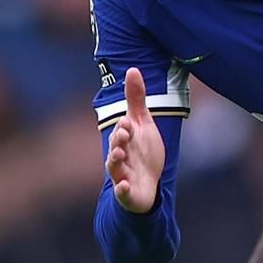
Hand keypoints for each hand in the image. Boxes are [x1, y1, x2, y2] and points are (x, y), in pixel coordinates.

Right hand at [104, 66, 165, 213]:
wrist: (148, 183)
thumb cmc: (143, 152)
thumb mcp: (142, 123)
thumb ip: (135, 98)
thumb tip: (132, 68)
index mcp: (124, 140)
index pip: (122, 131)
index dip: (124, 127)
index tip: (128, 121)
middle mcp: (120, 157)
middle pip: (116, 148)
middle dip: (118, 141)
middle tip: (124, 134)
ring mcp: (123, 175)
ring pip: (115, 168)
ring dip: (116, 161)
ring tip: (120, 154)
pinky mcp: (128, 193)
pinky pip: (123, 193)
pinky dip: (122, 190)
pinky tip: (124, 186)